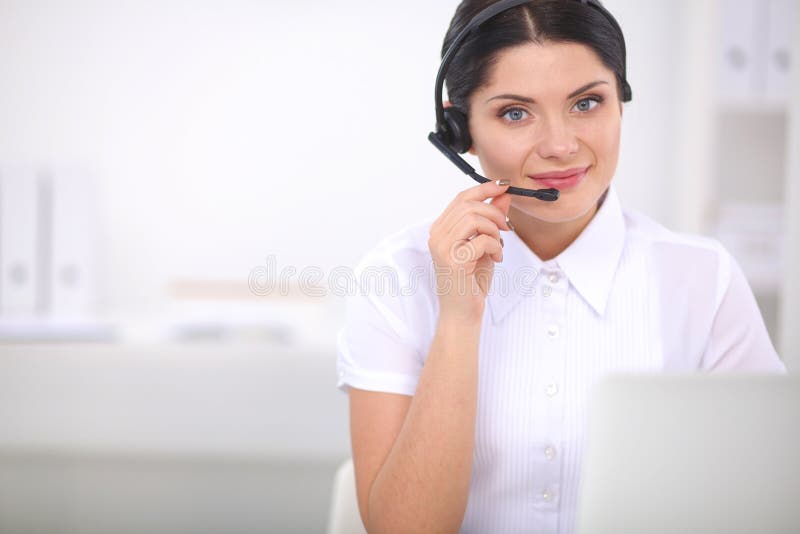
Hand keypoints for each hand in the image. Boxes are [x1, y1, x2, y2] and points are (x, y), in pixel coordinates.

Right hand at [428, 180, 512, 321]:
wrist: (463, 314)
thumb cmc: (470, 282)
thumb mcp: (484, 245)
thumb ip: (491, 220)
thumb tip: (503, 195)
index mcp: (441, 230)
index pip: (461, 198)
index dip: (484, 188)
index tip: (504, 185)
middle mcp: (437, 236)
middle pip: (468, 205)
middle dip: (494, 212)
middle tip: (506, 228)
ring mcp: (443, 248)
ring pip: (474, 218)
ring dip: (494, 230)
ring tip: (498, 246)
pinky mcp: (454, 260)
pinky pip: (482, 240)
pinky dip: (495, 247)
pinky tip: (496, 258)